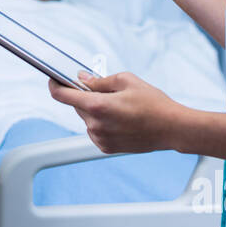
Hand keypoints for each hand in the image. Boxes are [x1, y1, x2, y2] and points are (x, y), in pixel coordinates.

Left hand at [48, 71, 185, 154]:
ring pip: (86, 118)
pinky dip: (101, 123)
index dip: (55, 85)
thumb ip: (99, 80)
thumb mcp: (126, 80)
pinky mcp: (105, 147)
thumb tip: (82, 79)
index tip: (53, 80)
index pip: (62, 95)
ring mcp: (99, 138)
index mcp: (97, 106)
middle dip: (86, 96)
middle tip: (106, 91)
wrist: (172, 128)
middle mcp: (95, 125)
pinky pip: (95, 130)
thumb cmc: (153, 102)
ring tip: (120, 107)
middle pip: (77, 106)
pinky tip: (120, 120)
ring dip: (95, 110)